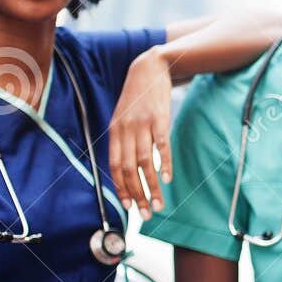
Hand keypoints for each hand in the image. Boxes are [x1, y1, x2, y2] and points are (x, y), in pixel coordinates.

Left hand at [108, 46, 172, 218]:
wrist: (149, 68)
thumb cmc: (138, 97)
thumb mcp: (124, 117)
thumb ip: (124, 140)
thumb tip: (127, 168)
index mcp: (115, 131)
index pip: (114, 166)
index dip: (121, 188)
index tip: (129, 206)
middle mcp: (126, 130)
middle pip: (129, 169)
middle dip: (137, 194)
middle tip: (146, 213)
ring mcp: (143, 124)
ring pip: (145, 162)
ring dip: (151, 187)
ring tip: (160, 204)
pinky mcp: (160, 119)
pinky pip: (161, 146)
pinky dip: (164, 164)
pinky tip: (167, 179)